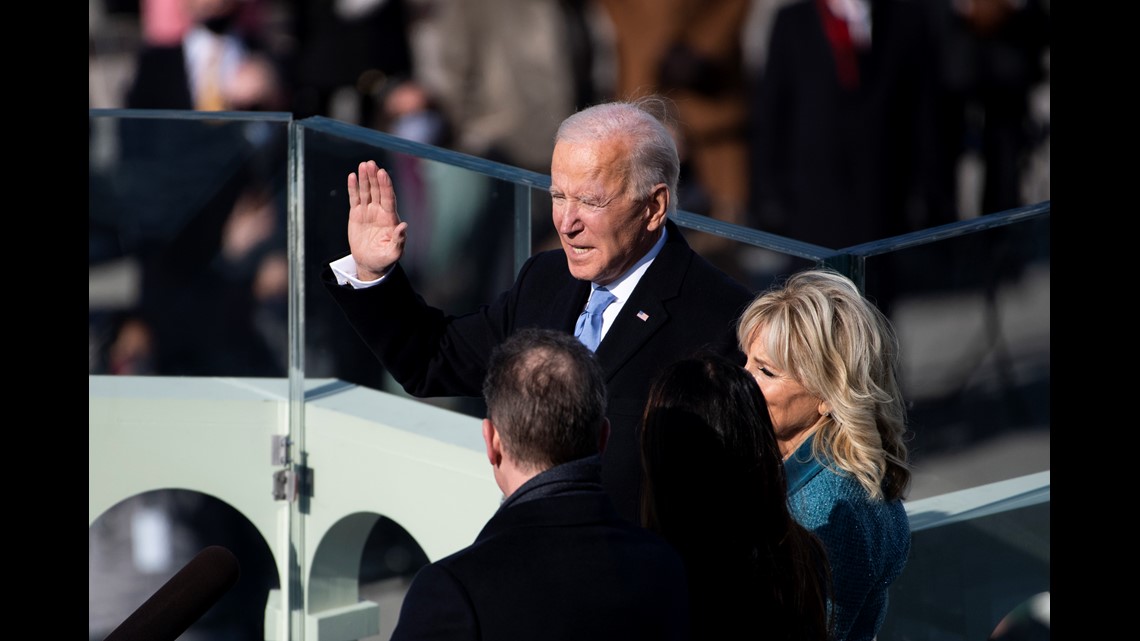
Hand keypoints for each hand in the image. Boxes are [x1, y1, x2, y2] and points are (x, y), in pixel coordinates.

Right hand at [347, 160, 407, 279]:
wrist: (369, 263)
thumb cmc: (384, 259)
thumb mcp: (393, 253)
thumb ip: (399, 240)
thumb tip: (404, 227)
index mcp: (390, 219)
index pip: (388, 198)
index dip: (386, 186)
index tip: (383, 174)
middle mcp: (380, 212)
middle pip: (377, 191)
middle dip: (375, 177)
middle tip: (371, 164)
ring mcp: (368, 212)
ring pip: (366, 191)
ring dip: (365, 178)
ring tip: (363, 165)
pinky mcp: (356, 214)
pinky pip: (355, 199)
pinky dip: (353, 188)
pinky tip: (352, 176)